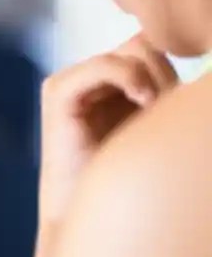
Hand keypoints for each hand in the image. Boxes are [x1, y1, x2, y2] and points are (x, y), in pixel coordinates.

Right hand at [39, 34, 178, 224]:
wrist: (91, 211)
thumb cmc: (130, 175)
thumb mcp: (158, 121)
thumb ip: (168, 89)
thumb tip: (201, 56)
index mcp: (108, 82)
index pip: (152, 46)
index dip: (172, 64)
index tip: (175, 100)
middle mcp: (87, 77)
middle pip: (145, 44)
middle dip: (166, 73)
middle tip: (165, 111)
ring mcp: (70, 82)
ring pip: (132, 51)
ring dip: (154, 78)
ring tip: (153, 112)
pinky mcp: (58, 93)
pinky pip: (106, 64)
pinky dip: (130, 77)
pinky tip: (143, 102)